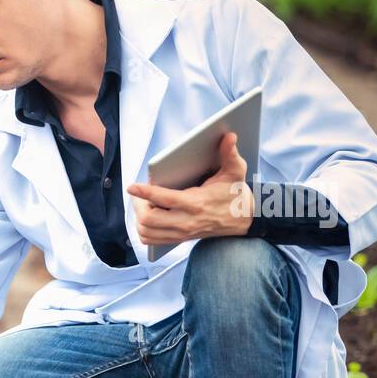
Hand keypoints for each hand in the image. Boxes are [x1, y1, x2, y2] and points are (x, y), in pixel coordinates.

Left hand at [127, 132, 253, 245]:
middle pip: (148, 219)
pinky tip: (147, 217)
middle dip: (138, 205)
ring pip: (146, 232)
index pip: (164, 199)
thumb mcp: (235, 172)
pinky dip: (144, 230)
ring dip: (138, 218)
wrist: (244, 219)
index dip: (145, 192)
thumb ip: (230, 154)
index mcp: (196, 203)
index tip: (132, 186)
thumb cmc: (235, 193)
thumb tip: (229, 136)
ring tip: (142, 205)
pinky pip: (151, 241)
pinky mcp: (179, 239)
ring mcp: (181, 233)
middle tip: (139, 195)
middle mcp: (186, 221)